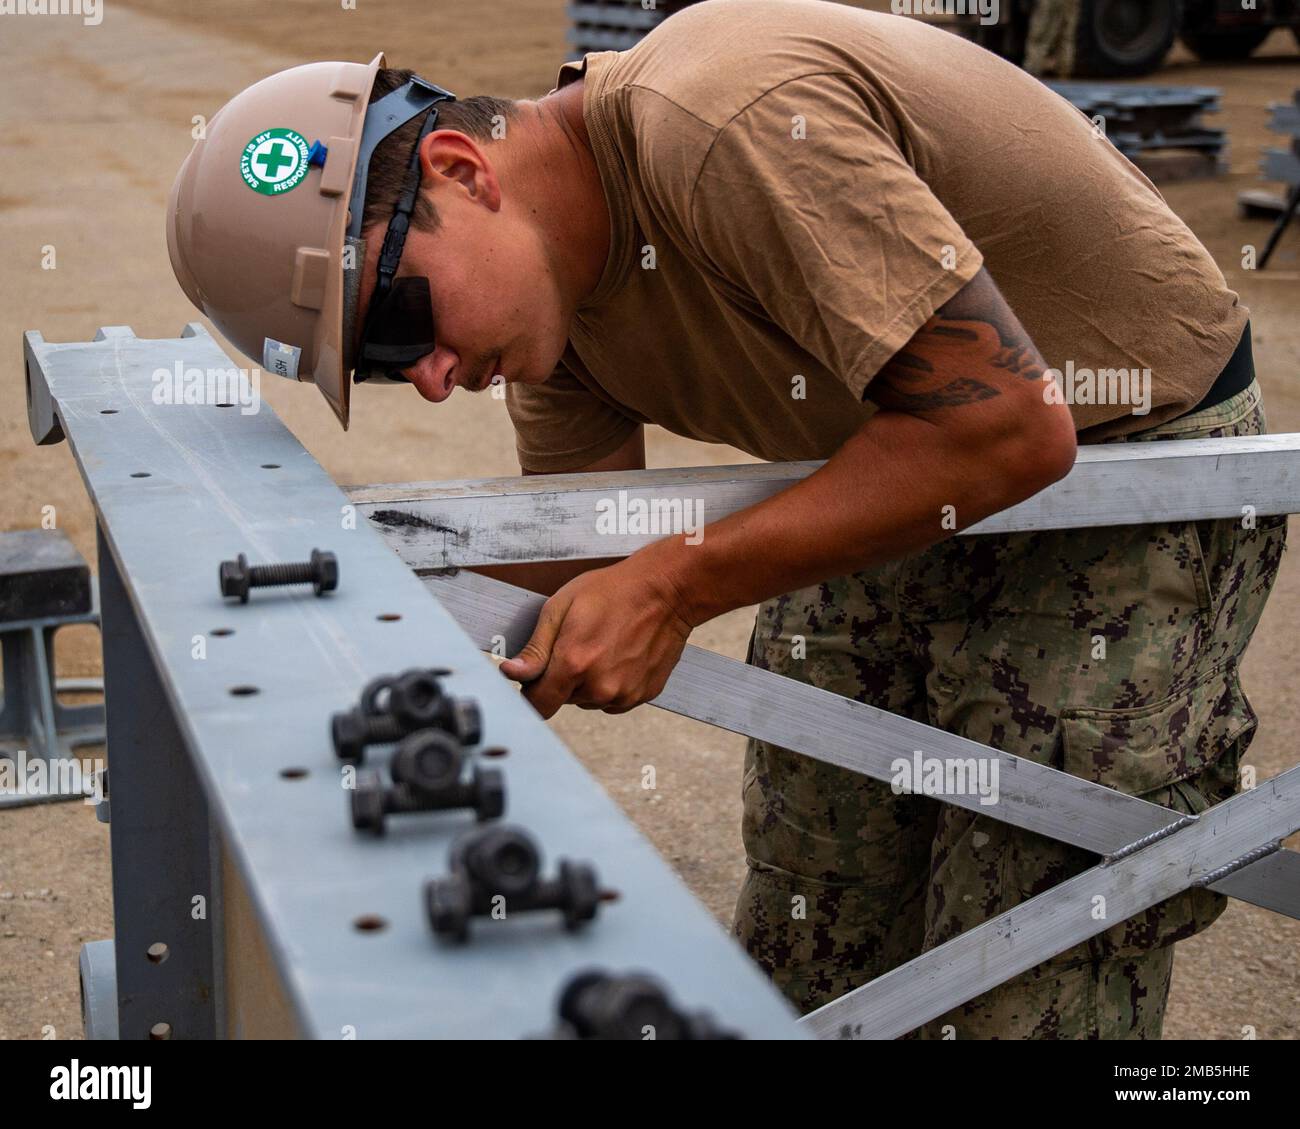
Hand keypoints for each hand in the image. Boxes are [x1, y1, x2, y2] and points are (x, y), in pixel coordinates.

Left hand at [498, 547, 694, 718]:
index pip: (537, 706)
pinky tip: (620, 655)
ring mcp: (624, 694)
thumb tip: (510, 673)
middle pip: (563, 701)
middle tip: (579, 643)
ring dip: (589, 682)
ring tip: (603, 645)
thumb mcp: (561, 608)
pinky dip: (612, 684)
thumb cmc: (613, 591)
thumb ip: (535, 649)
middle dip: (563, 678)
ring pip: (589, 701)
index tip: (536, 676)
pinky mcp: (643, 695)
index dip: (532, 691)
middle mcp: (599, 687)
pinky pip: (614, 700)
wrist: (666, 591)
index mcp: (574, 665)